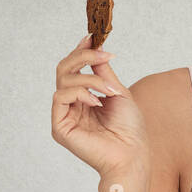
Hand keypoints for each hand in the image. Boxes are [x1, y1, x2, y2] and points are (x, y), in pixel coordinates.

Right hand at [50, 34, 149, 178]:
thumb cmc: (129, 129)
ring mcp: (64, 115)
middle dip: (82, 57)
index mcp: (84, 97)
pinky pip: (60, 97)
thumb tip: (95, 47)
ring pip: (64, 81)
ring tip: (110, 90)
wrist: (132, 154)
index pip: (74, 69)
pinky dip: (80, 93)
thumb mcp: (118, 92)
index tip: (91, 36)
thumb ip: (103, 72)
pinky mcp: (59, 126)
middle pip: (64, 69)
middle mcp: (71, 105)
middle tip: (101, 54)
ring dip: (90, 80)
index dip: (80, 51)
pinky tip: (96, 102)